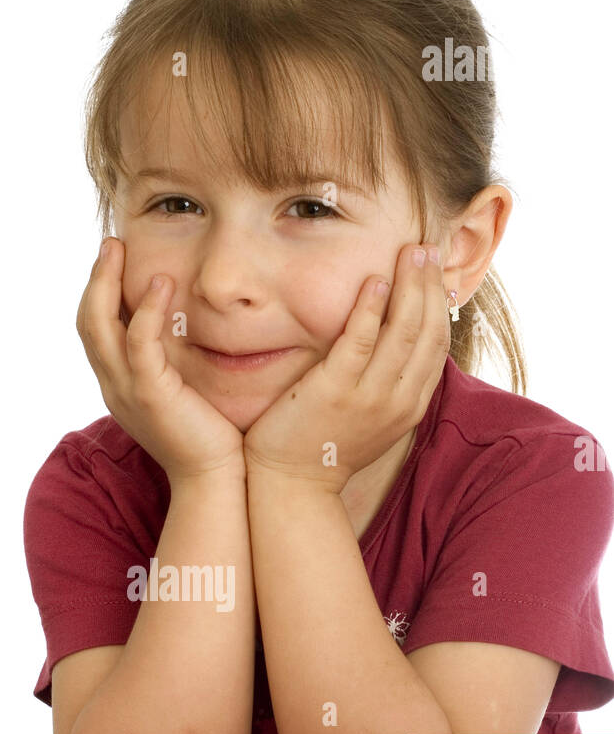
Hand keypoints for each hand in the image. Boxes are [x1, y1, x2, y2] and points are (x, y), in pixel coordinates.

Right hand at [76, 238, 246, 484]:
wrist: (214, 480)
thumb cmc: (210, 438)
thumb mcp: (184, 394)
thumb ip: (175, 364)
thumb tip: (189, 333)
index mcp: (118, 386)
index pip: (96, 331)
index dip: (98, 292)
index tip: (112, 259)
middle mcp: (113, 386)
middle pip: (87, 322)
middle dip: (95, 278)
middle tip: (110, 242)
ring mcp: (126, 391)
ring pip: (99, 327)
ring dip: (106, 282)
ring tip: (119, 249)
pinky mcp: (150, 394)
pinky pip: (138, 343)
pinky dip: (145, 310)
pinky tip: (161, 284)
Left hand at [242, 243, 450, 490]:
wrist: (293, 484)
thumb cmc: (326, 445)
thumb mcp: (372, 417)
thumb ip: (390, 382)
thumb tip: (399, 342)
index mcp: (410, 405)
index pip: (437, 343)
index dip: (440, 302)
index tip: (436, 270)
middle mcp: (397, 400)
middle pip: (427, 331)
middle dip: (430, 285)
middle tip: (427, 248)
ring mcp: (368, 397)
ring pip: (402, 331)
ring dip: (409, 287)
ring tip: (410, 252)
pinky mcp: (334, 391)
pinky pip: (360, 342)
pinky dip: (371, 310)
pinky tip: (375, 281)